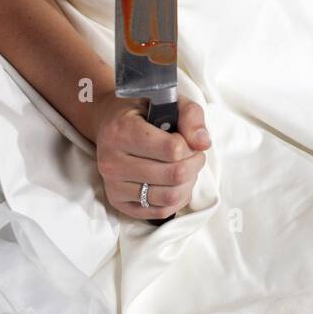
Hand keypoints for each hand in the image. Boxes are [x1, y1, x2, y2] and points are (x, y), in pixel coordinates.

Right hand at [94, 93, 210, 220]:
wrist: (110, 125)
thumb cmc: (143, 113)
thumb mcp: (168, 101)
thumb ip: (191, 116)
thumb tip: (202, 143)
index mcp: (122, 131)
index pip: (173, 149)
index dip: (191, 146)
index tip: (188, 139)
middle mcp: (112, 161)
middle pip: (175, 175)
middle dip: (194, 164)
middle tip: (193, 154)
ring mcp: (113, 185)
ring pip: (169, 196)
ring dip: (188, 183)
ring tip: (185, 168)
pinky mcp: (118, 203)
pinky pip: (160, 211)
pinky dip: (178, 200)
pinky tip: (177, 184)